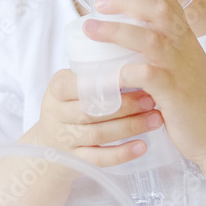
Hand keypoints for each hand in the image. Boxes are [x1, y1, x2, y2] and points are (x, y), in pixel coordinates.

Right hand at [34, 68, 164, 167]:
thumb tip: (135, 44)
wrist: (48, 147)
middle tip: (153, 98)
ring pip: (99, 134)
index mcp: (56, 88)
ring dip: (130, 126)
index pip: (80, 83)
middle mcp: (56, 114)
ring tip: (156, 118)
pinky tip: (142, 146)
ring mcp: (64, 139)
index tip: (136, 74)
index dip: (108, 81)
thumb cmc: (71, 105)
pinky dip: (121, 153)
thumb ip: (94, 71)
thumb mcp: (73, 84)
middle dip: (126, 104)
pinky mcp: (74, 160)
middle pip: (92, 109)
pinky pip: (99, 159)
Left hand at [82, 0, 205, 167]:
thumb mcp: (184, 66)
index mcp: (185, 38)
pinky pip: (146, 75)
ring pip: (148, 38)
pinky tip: (104, 76)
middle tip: (99, 2)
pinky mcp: (174, 92)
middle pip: (158, 10)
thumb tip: (131, 39)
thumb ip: (164, 50)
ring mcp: (180, 68)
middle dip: (127, 0)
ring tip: (91, 28)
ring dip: (116, 31)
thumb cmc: (195, 100)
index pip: (167, 1)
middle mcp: (184, 47)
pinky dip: (122, 73)